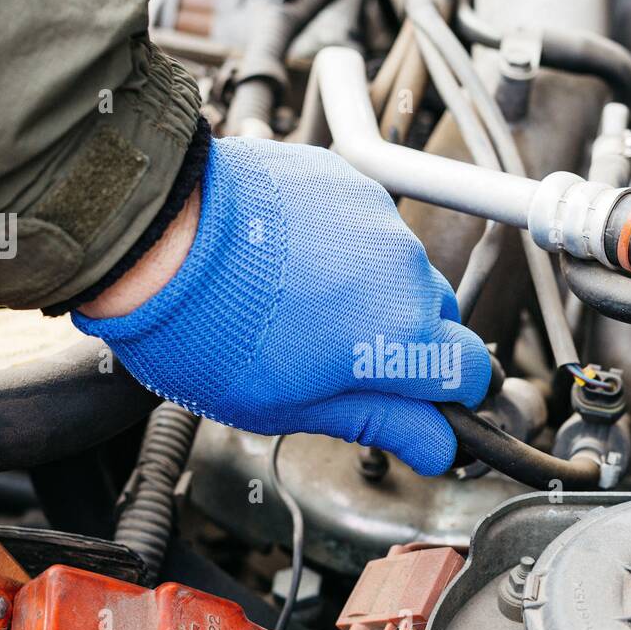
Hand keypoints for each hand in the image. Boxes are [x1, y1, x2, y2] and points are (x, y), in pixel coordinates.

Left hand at [73, 136, 490, 475]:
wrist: (158, 238)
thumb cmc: (212, 332)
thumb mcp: (295, 404)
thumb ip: (380, 421)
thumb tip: (437, 446)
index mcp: (403, 338)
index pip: (472, 372)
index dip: (452, 396)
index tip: (423, 405)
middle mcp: (406, 271)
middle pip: (440, 320)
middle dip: (408, 345)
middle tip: (343, 361)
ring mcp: (378, 219)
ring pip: (404, 271)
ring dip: (376, 294)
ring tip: (308, 308)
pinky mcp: (347, 183)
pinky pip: (369, 228)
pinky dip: (347, 249)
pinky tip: (295, 264)